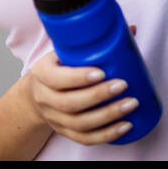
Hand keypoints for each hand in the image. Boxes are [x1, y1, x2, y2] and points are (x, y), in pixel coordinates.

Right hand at [26, 24, 140, 145]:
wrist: (37, 93)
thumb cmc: (58, 67)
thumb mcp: (65, 51)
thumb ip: (92, 41)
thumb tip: (130, 29)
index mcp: (42, 73)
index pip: (56, 78)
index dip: (79, 78)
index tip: (102, 71)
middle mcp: (44, 98)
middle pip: (69, 103)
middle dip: (99, 96)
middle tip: (123, 85)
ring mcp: (54, 118)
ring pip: (79, 123)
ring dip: (108, 116)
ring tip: (130, 104)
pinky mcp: (65, 132)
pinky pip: (85, 139)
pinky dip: (107, 135)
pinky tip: (125, 126)